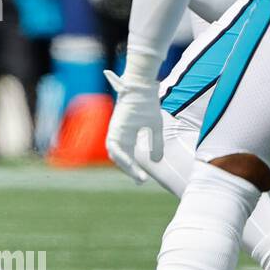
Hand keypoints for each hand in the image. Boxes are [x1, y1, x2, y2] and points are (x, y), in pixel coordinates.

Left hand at [104, 69, 163, 183]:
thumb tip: (156, 161)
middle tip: (140, 181)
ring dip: (125, 166)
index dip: (134, 168)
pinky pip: (114, 146)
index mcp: (127, 136)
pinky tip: (130, 165)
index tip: (142, 180)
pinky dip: (121, 156)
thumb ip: (155, 144)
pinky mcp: (114, 128)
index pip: (128, 156)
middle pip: (120, 158)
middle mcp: (119, 135)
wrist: (143, 89)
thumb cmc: (148, 105)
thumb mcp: (155, 128)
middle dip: (130, 170)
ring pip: (115, 154)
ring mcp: (115, 132)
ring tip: (138, 176)